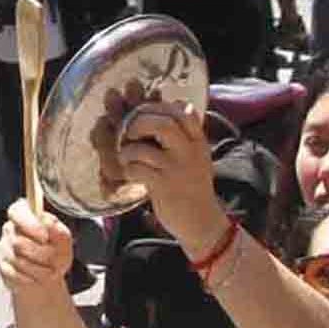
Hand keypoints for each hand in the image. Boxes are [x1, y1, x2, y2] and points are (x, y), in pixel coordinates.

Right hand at [0, 201, 78, 297]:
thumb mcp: (63, 241)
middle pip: (18, 242)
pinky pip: (14, 274)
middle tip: (57, 261)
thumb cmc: (55, 251)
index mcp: (24, 214)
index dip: (30, 225)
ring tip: (51, 272)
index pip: (17, 213)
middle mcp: (10, 229)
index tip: (45, 237)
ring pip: (17, 260)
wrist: (49, 274)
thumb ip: (58, 231)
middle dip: (42, 255)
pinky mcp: (2, 266)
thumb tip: (47, 221)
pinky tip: (38, 278)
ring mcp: (3, 248)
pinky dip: (30, 278)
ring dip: (39, 269)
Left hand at [117, 103, 224, 250]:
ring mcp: (176, 169)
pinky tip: (131, 173)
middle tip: (132, 133)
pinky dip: (128, 169)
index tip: (147, 114)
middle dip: (140, 123)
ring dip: (128, 150)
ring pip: (143, 148)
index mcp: (198, 141)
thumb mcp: (195, 157)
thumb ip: (182, 136)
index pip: (185, 111)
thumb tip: (156, 114)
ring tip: (128, 157)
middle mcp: (189, 151)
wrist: (201, 220)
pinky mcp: (163, 186)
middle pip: (163, 123)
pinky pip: (137, 169)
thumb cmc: (192, 187)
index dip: (161, 107)